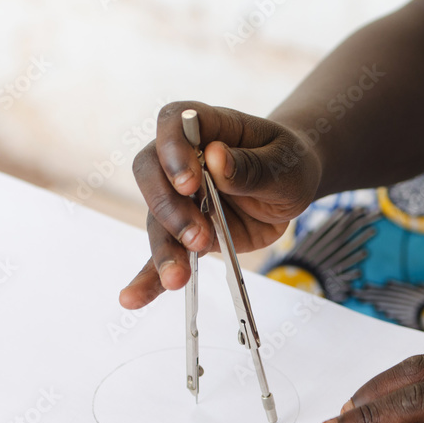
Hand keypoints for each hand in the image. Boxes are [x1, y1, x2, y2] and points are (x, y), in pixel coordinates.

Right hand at [120, 102, 321, 308]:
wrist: (290, 185)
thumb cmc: (286, 163)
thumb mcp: (284, 165)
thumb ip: (252, 166)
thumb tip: (216, 160)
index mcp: (207, 127)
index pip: (173, 123)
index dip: (173, 150)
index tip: (190, 182)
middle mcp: (181, 159)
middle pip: (152, 174)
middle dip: (169, 208)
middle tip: (198, 237)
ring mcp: (180, 197)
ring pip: (157, 219)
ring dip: (164, 249)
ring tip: (177, 278)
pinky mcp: (185, 231)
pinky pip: (164, 253)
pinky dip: (149, 277)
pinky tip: (133, 298)